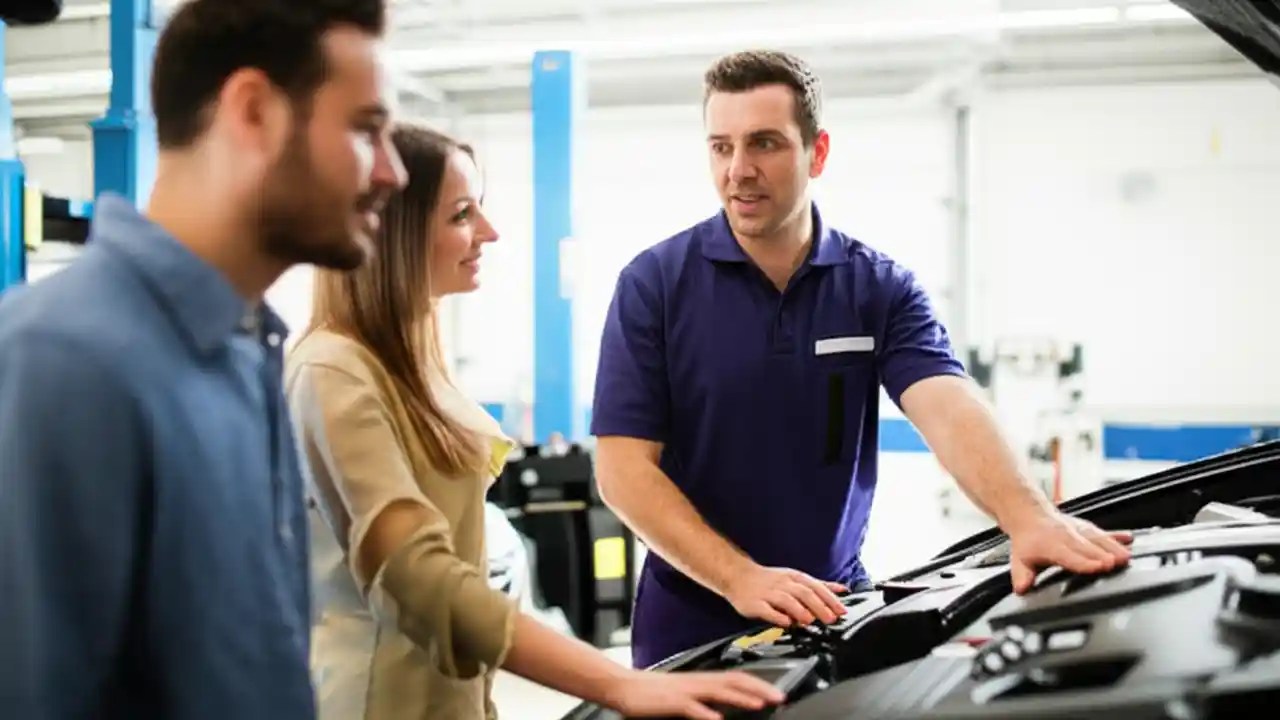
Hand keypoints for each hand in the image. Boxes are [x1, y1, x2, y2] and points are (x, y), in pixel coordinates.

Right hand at [604, 669, 785, 719]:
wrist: (624, 686)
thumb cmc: (653, 693)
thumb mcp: (684, 694)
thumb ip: (705, 700)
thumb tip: (724, 708)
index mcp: (702, 680)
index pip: (737, 678)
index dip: (759, 684)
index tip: (777, 693)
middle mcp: (698, 682)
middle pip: (734, 681)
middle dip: (759, 689)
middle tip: (780, 697)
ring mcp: (685, 691)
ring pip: (718, 691)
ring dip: (740, 698)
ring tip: (760, 704)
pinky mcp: (671, 702)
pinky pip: (691, 708)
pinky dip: (705, 713)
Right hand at [724, 564, 847, 626]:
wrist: (738, 576)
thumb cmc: (770, 580)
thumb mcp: (796, 578)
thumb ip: (819, 585)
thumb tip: (842, 589)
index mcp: (794, 578)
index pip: (816, 587)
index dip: (829, 599)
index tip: (841, 611)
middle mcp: (783, 584)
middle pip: (804, 593)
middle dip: (818, 606)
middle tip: (830, 619)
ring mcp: (768, 593)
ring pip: (786, 600)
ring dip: (799, 610)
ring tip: (810, 620)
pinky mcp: (755, 603)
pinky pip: (767, 610)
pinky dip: (777, 616)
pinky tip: (786, 622)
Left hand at [1006, 509, 1133, 593]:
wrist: (1030, 516)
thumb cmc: (1028, 543)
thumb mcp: (1019, 560)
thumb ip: (1022, 576)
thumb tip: (1021, 589)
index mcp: (1051, 547)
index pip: (1070, 557)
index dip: (1084, 562)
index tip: (1097, 567)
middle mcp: (1068, 537)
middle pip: (1089, 548)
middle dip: (1103, 555)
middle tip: (1118, 563)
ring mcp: (1080, 532)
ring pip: (1099, 539)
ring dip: (1114, 547)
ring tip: (1127, 556)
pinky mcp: (1088, 529)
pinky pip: (1104, 532)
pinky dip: (1117, 535)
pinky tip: (1129, 538)